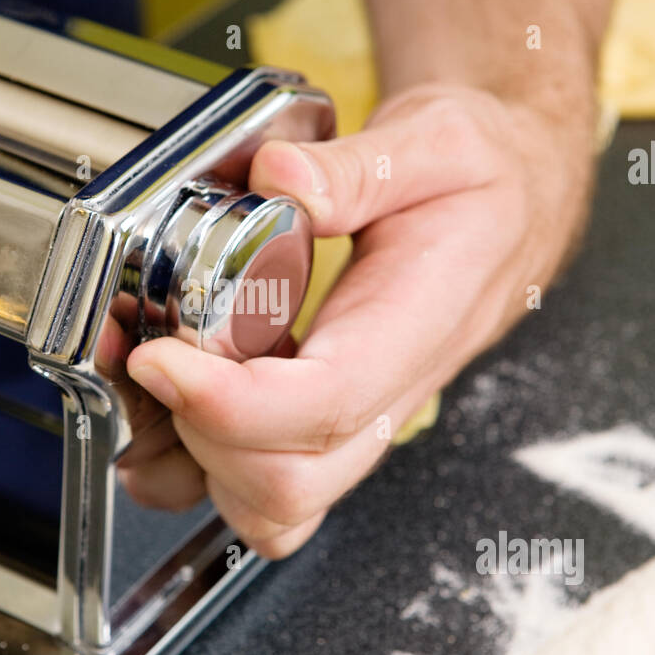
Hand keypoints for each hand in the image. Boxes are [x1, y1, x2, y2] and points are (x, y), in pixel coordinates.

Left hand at [120, 81, 595, 557]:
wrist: (505, 210)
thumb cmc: (478, 186)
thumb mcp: (437, 145)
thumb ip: (358, 167)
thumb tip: (280, 178)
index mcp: (412, 331)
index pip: (325, 405)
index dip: (232, 403)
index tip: (160, 358)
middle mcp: (383, 398)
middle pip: (289, 486)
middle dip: (199, 436)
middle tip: (151, 355)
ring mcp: (353, 423)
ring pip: (273, 509)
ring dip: (193, 467)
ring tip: (148, 384)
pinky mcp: (323, 425)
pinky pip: (261, 489)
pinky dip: (200, 467)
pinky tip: (169, 399)